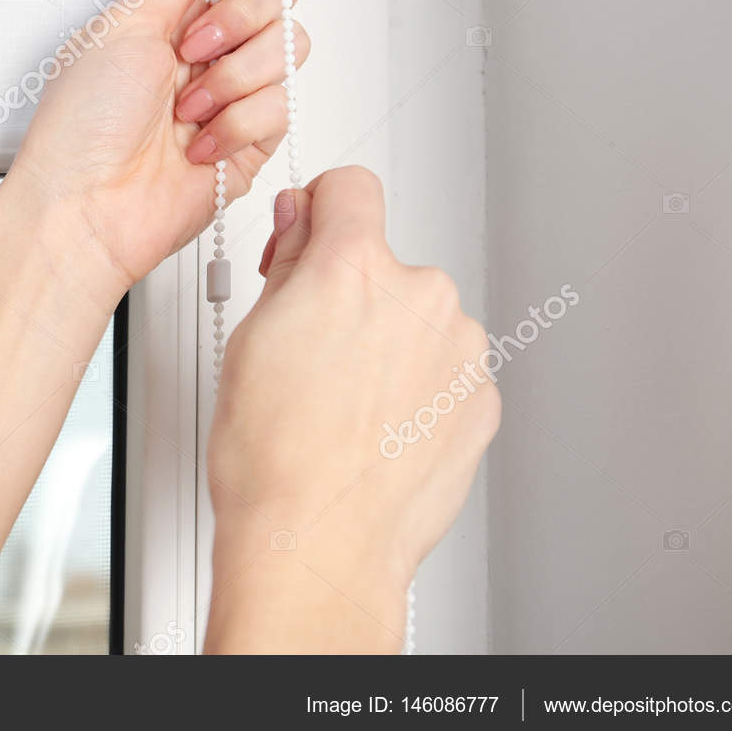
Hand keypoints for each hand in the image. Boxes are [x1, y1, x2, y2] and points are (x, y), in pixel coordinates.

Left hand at [5, 0, 309, 289]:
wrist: (87, 210)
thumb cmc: (80, 129)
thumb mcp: (121, 27)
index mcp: (168, 10)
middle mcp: (205, 46)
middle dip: (238, 17)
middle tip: (190, 52)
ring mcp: (231, 91)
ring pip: (287, 47)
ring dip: (232, 80)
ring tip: (186, 110)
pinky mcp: (251, 139)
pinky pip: (281, 107)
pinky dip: (236, 126)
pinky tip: (198, 145)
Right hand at [205, 167, 497, 651]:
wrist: (318, 543)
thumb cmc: (274, 457)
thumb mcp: (250, 336)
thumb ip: (289, 262)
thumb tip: (303, 225)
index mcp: (355, 268)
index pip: (352, 187)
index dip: (323, 206)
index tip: (314, 228)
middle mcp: (420, 297)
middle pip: (386, 264)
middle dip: (352, 293)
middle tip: (310, 349)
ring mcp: (460, 351)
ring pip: (419, 321)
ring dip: (389, 344)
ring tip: (341, 403)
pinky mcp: (480, 402)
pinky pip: (446, 373)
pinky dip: (415, 390)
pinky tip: (373, 428)